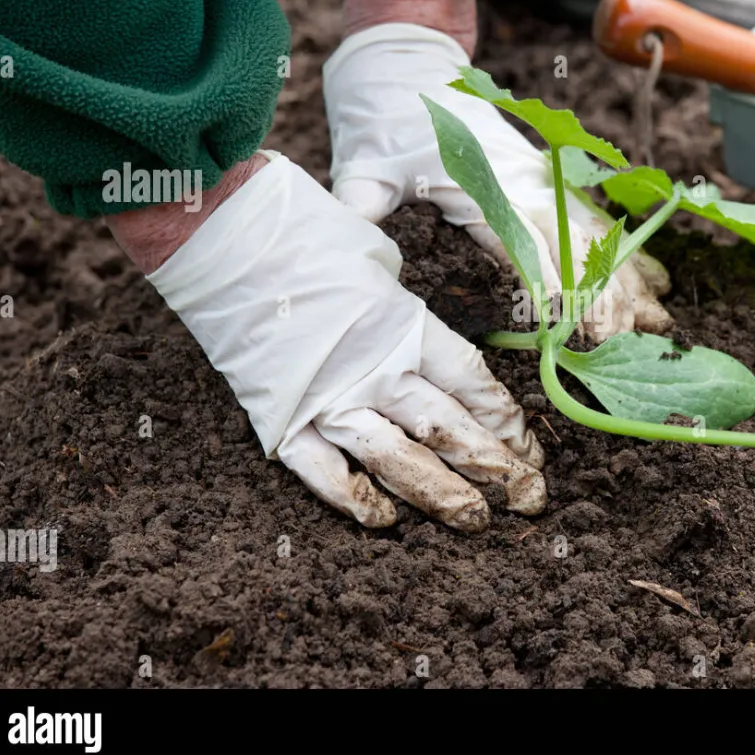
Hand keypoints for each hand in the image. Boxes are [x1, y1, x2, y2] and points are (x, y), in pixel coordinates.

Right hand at [140, 151, 545, 531]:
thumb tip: (422, 346)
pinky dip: (355, 501)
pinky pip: (324, 473)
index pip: (473, 385)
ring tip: (476, 521)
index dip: (507, 423)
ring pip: (398, 461)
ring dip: (441, 496)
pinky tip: (385, 521)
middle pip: (449, 429)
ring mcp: (328, 399)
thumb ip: (405, 314)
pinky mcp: (282, 418)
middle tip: (530, 498)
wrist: (223, 232)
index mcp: (407, 327)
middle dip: (495, 470)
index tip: (531, 450)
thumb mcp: (380, 263)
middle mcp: (376, 370)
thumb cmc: (306, 232)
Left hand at [322, 22, 672, 340]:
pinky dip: (627, 256)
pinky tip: (654, 285)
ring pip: (597, 236)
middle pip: (575, 244)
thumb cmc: (386, 114)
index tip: (567, 321)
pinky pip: (596, 224)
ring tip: (655, 323)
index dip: (548, 282)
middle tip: (619, 339)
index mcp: (482, 181)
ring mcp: (542, 179)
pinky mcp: (548, 182)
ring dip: (627, 280)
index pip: (524, 240)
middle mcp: (525, 181)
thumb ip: (362, 197)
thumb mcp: (364, 161)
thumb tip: (352, 223)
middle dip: (602, 293)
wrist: (409, 63)